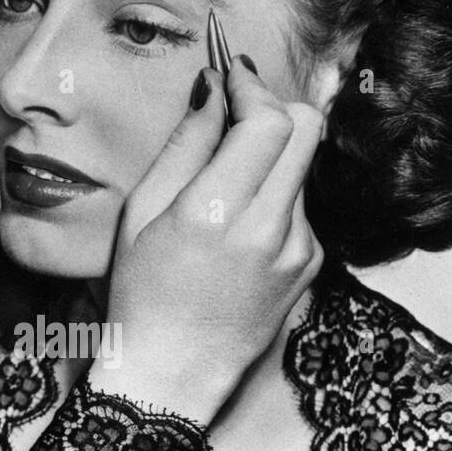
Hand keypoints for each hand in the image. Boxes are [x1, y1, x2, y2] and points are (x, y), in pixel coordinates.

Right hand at [88, 58, 323, 425]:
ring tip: (225, 189)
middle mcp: (267, 229)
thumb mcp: (142, 213)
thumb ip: (186, 144)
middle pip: (307, 129)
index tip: (232, 75)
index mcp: (216, 213)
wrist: (172, 375)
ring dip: (271, 157)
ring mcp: (297, 250)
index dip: (253, 87)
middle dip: (275, 107)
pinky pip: (300, 206)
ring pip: (303, 166)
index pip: (268, 120)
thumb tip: (215, 86)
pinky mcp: (310, 266)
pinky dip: (275, 198)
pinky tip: (239, 229)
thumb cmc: (143, 296)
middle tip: (240, 112)